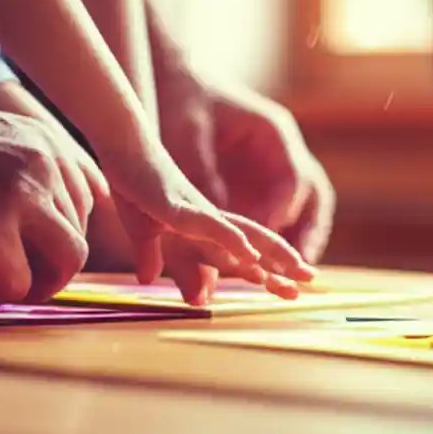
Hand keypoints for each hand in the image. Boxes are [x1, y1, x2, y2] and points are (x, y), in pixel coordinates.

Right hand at [0, 82, 316, 299]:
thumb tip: (159, 282)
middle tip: (312, 280)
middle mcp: (210, 214)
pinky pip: (212, 225)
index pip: (244, 249)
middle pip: (255, 239)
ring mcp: (198, 209)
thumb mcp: (142, 231)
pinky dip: (232, 241)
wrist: (121, 144)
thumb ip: (153, 255)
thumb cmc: (133, 183)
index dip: (267, 269)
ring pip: (243, 233)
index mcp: (207, 221)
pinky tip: (249, 255)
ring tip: (297, 270)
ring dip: (271, 253)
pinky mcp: (177, 205)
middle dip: (283, 262)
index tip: (291, 289)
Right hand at [0, 92, 95, 303]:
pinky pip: (18, 288)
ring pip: (68, 264)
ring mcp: (22, 198)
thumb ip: (26, 169)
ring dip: (28, 284)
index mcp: (45, 140)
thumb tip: (60, 221)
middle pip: (79, 236)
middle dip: (41, 264)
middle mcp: (45, 163)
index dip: (51, 234)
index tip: (13, 239)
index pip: (87, 203)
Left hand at [160, 75, 335, 263]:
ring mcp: (276, 170)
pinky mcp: (261, 185)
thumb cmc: (182, 101)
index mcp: (274, 132)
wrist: (175, 81)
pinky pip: (278, 218)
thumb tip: (212, 225)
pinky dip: (275, 242)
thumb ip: (200, 178)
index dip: (282, 213)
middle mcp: (283, 153)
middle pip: (313, 198)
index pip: (293, 179)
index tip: (265, 240)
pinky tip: (264, 271)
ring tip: (291, 280)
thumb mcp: (187, 135)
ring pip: (304, 211)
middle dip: (308, 235)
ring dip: (299, 243)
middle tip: (301, 270)